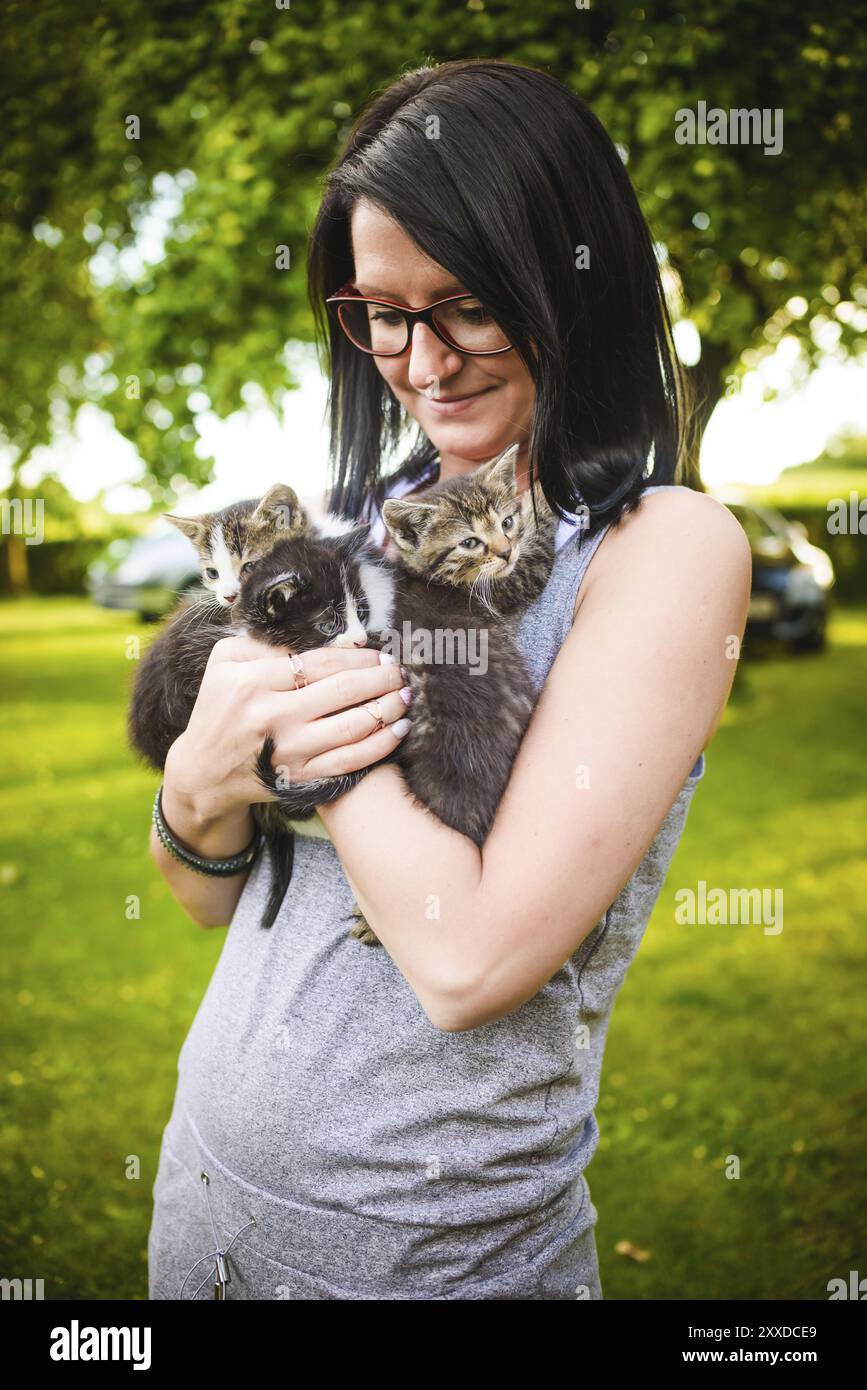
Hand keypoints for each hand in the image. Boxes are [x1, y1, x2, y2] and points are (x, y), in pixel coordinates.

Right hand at [163, 634, 410, 826]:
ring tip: (405, 697)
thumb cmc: (218, 707)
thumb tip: (315, 636)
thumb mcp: (224, 663)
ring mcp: (287, 751)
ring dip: (388, 709)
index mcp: (251, 682)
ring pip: (353, 727)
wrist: (202, 771)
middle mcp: (271, 716)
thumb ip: (264, 645)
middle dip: (381, 679)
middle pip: (342, 692)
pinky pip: (350, 761)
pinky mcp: (300, 778)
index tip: (379, 653)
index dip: (356, 657)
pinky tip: (398, 730)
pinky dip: (380, 745)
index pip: (319, 663)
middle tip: (400, 672)